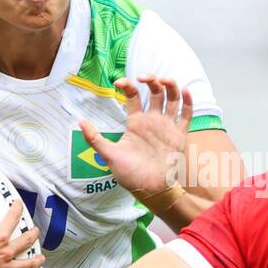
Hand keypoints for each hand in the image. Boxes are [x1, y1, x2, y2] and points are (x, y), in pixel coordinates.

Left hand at [78, 75, 191, 198]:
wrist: (152, 190)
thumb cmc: (131, 175)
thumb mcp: (109, 155)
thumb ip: (95, 138)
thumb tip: (79, 121)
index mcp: (136, 122)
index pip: (133, 95)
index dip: (128, 85)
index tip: (120, 82)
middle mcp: (152, 120)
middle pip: (155, 91)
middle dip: (151, 79)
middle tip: (145, 77)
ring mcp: (167, 125)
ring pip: (172, 98)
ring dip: (170, 85)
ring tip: (165, 80)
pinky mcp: (180, 134)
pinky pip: (187, 113)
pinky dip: (188, 100)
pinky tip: (184, 91)